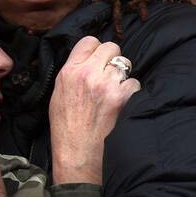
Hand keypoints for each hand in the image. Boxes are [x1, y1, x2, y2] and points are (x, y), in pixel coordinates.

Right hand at [49, 36, 141, 184]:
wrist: (77, 155)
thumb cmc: (67, 129)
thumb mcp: (60, 95)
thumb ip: (74, 74)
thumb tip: (90, 60)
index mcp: (69, 72)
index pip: (90, 41)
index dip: (98, 50)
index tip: (100, 61)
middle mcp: (87, 74)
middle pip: (111, 47)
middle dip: (113, 60)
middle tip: (110, 77)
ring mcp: (106, 85)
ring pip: (125, 65)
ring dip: (123, 77)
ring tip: (116, 94)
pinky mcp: (122, 98)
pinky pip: (135, 84)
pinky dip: (132, 94)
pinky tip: (123, 106)